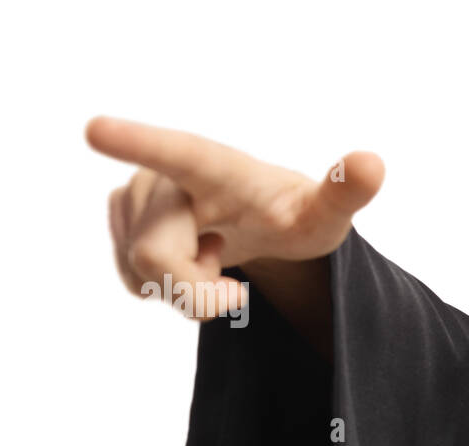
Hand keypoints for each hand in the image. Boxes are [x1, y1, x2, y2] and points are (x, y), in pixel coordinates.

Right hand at [85, 116, 384, 318]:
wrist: (267, 224)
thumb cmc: (296, 215)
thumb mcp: (326, 215)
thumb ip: (346, 191)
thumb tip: (373, 163)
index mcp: (216, 167)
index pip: (177, 154)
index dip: (138, 144)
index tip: (95, 130)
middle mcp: (167, 173)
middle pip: (156, 256)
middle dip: (197, 292)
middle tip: (237, 290)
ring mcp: (138, 193)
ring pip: (142, 272)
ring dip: (185, 290)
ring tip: (217, 261)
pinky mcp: (122, 216)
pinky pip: (133, 279)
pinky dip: (166, 290)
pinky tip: (193, 265)